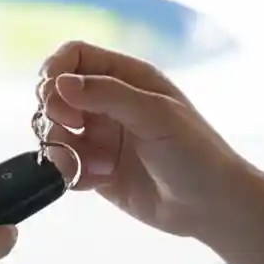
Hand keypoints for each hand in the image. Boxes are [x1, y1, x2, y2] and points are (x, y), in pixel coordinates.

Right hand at [36, 40, 263, 263]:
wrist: (210, 206)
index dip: (56, 71)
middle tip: (72, 129)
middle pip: (54, 94)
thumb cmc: (194, 152)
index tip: (54, 95)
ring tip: (90, 164)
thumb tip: (60, 84)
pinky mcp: (95, 171)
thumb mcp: (155, 114)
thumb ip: (107, 95)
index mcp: (127, 79)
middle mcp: (108, 105)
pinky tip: (96, 182)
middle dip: (53, 113)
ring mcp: (100, 139)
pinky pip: (62, 165)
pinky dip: (69, 173)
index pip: (74, 56)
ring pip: (53, 131)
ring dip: (60, 147)